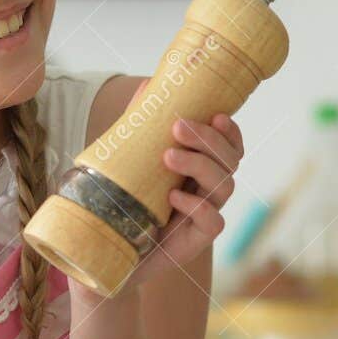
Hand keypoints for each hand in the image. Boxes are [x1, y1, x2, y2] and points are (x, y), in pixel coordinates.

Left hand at [113, 112, 243, 293]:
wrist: (106, 252)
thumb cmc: (120, 204)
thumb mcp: (127, 161)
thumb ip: (139, 128)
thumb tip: (147, 87)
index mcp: (199, 170)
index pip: (229, 146)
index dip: (230, 131)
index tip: (216, 115)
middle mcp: (207, 190)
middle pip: (231, 160)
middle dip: (209, 139)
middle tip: (178, 128)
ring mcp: (204, 215)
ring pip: (225, 186)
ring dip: (200, 164)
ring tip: (168, 157)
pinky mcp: (196, 241)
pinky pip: (214, 221)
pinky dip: (197, 205)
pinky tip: (174, 196)